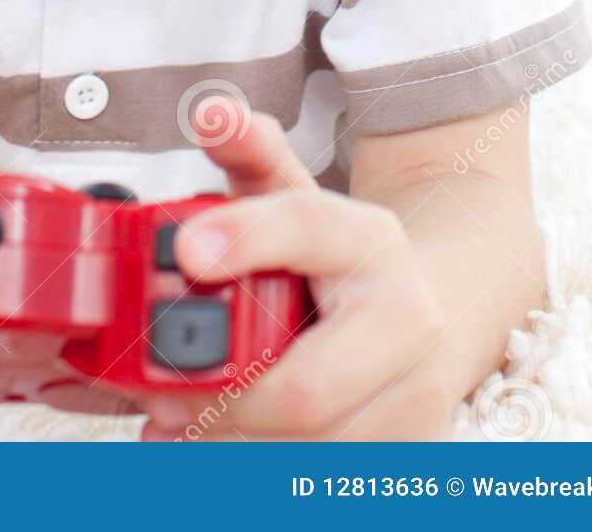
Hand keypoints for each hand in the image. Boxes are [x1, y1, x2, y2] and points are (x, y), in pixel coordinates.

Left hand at [137, 102, 458, 441]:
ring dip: (230, 448)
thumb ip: (250, 152)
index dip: (245, 237)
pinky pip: (324, 478)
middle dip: (220, 399)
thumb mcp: (295, 194)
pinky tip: (217, 451)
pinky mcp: (411, 454)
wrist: (434, 310)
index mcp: (372, 241)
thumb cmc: (340, 257)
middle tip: (157, 395)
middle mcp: (409, 323)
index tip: (186, 249)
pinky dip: (259, 470)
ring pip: (310, 450)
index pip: (306, 228)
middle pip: (305, 386)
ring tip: (175, 427)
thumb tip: (212, 113)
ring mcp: (417, 400)